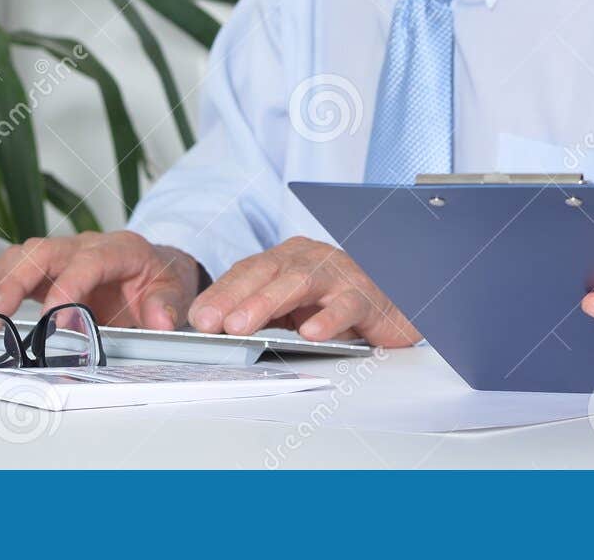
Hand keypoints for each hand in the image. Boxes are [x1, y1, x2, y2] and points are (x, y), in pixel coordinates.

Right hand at [0, 231, 200, 329]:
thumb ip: (168, 303)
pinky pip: (11, 271)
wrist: (154, 266)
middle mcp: (83, 246)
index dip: (67, 291)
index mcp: (117, 248)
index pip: (87, 263)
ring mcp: (61, 256)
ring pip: (18, 259)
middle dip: (12, 285)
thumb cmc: (158, 276)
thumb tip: (161, 320)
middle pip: (40, 254)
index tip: (54, 323)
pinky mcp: (45, 271)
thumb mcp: (174, 287)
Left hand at [186, 237, 419, 346]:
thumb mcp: (292, 310)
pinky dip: (327, 318)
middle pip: (268, 272)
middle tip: (212, 323)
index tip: (197, 318)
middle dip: (235, 297)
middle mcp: (311, 259)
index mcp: (287, 259)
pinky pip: (345, 304)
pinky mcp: (366, 296)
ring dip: (267, 303)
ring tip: (242, 326)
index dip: (221, 293)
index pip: (248, 271)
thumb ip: (260, 315)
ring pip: (301, 282)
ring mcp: (339, 274)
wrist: (396, 302)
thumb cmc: (338, 304)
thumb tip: (215, 331)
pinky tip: (311, 333)